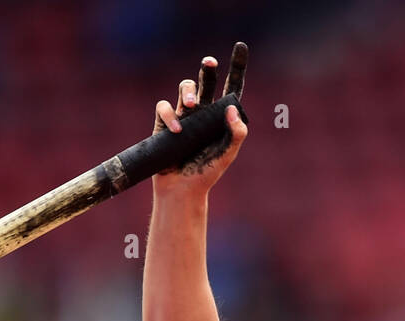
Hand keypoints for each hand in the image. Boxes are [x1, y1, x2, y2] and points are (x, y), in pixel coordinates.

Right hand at [152, 48, 248, 193]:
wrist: (181, 189)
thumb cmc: (207, 172)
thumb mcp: (227, 155)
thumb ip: (236, 134)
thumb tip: (233, 108)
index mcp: (222, 116)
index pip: (232, 88)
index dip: (237, 68)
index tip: (240, 47)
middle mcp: (204, 111)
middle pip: (207, 81)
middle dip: (208, 69)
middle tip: (210, 63)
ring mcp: (184, 114)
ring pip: (186, 87)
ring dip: (189, 90)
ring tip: (192, 104)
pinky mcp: (165, 120)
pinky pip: (165, 106)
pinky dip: (169, 114)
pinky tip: (176, 129)